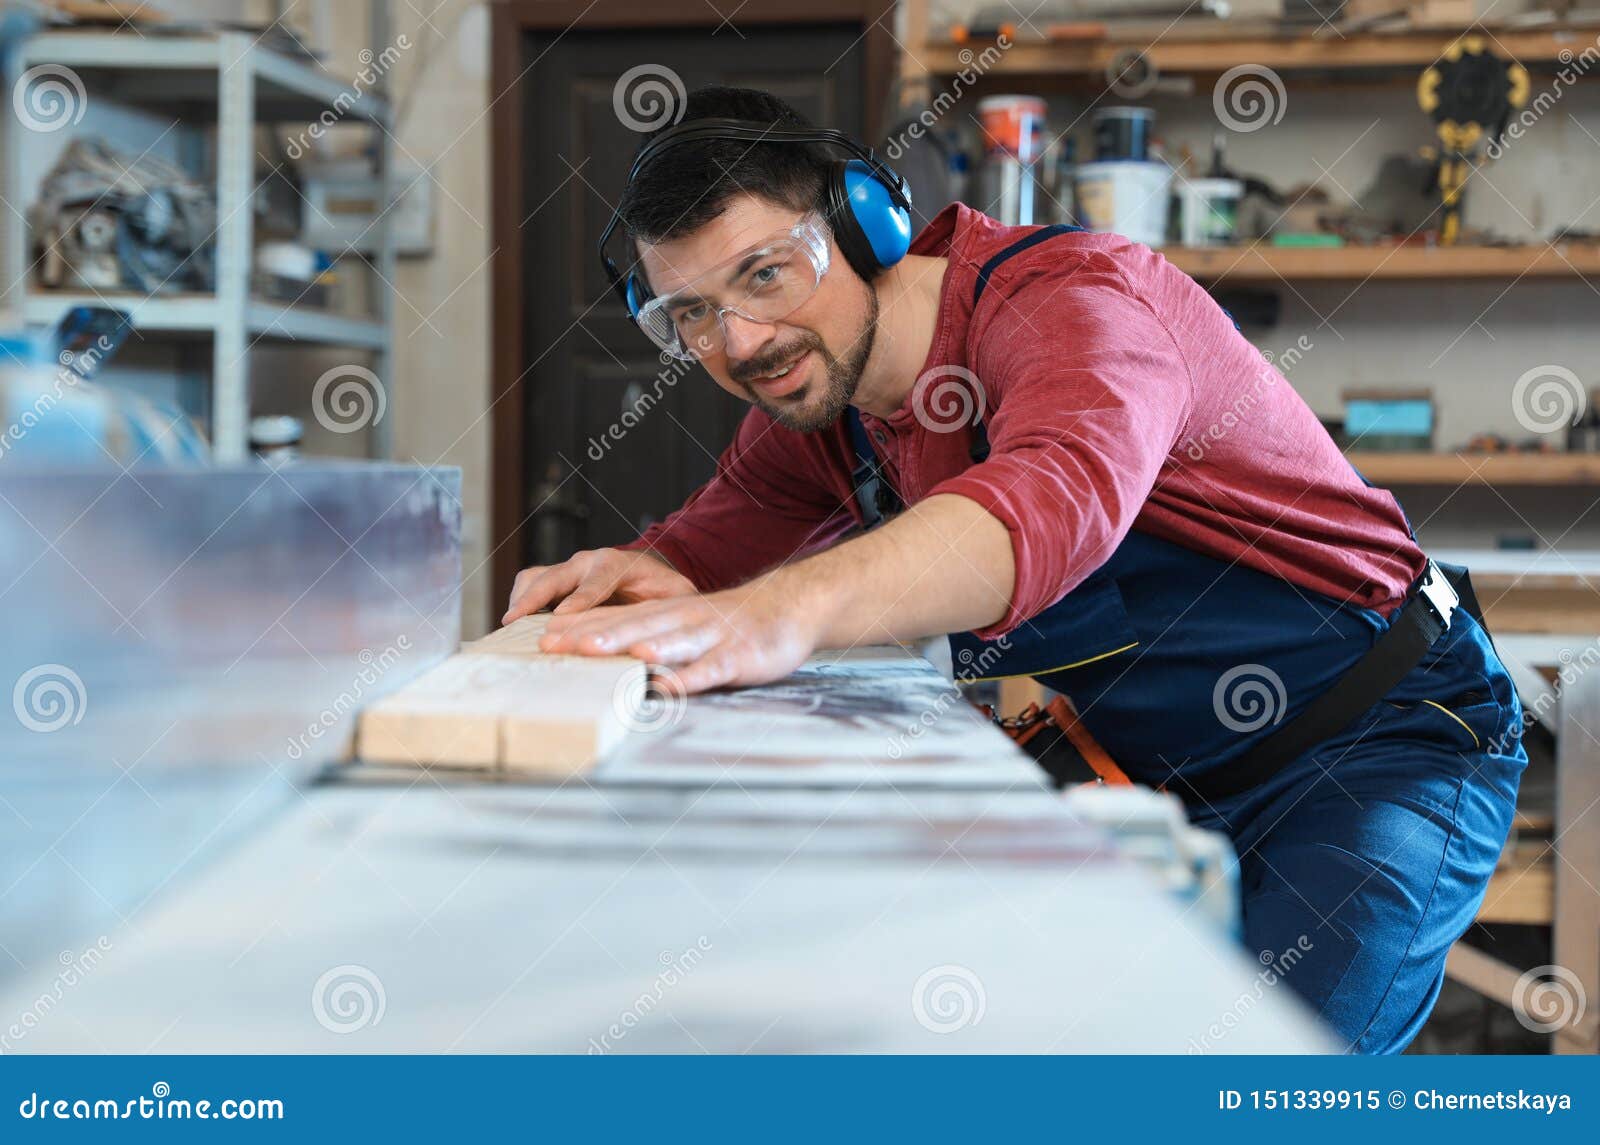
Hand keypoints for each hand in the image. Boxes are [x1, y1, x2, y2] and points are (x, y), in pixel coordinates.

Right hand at [503, 548, 694, 624]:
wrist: (648, 570)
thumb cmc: (661, 585)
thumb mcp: (677, 592)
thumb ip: (678, 604)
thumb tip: (682, 624)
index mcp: (616, 564)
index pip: (595, 582)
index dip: (579, 599)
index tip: (563, 615)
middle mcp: (587, 562)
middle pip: (554, 577)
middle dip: (534, 599)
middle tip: (516, 620)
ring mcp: (568, 569)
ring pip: (535, 576)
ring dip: (521, 599)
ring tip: (510, 626)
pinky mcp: (556, 578)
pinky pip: (530, 582)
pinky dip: (519, 600)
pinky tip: (515, 626)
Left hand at [537, 579, 822, 692]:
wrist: (791, 604)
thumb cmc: (732, 621)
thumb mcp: (686, 620)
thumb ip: (650, 630)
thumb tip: (602, 644)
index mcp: (668, 613)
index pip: (617, 616)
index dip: (580, 626)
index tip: (542, 638)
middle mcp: (684, 620)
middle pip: (634, 626)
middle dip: (594, 635)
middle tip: (557, 645)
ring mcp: (711, 636)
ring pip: (669, 641)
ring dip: (634, 647)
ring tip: (602, 653)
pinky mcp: (738, 656)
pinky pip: (709, 669)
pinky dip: (688, 677)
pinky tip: (668, 686)